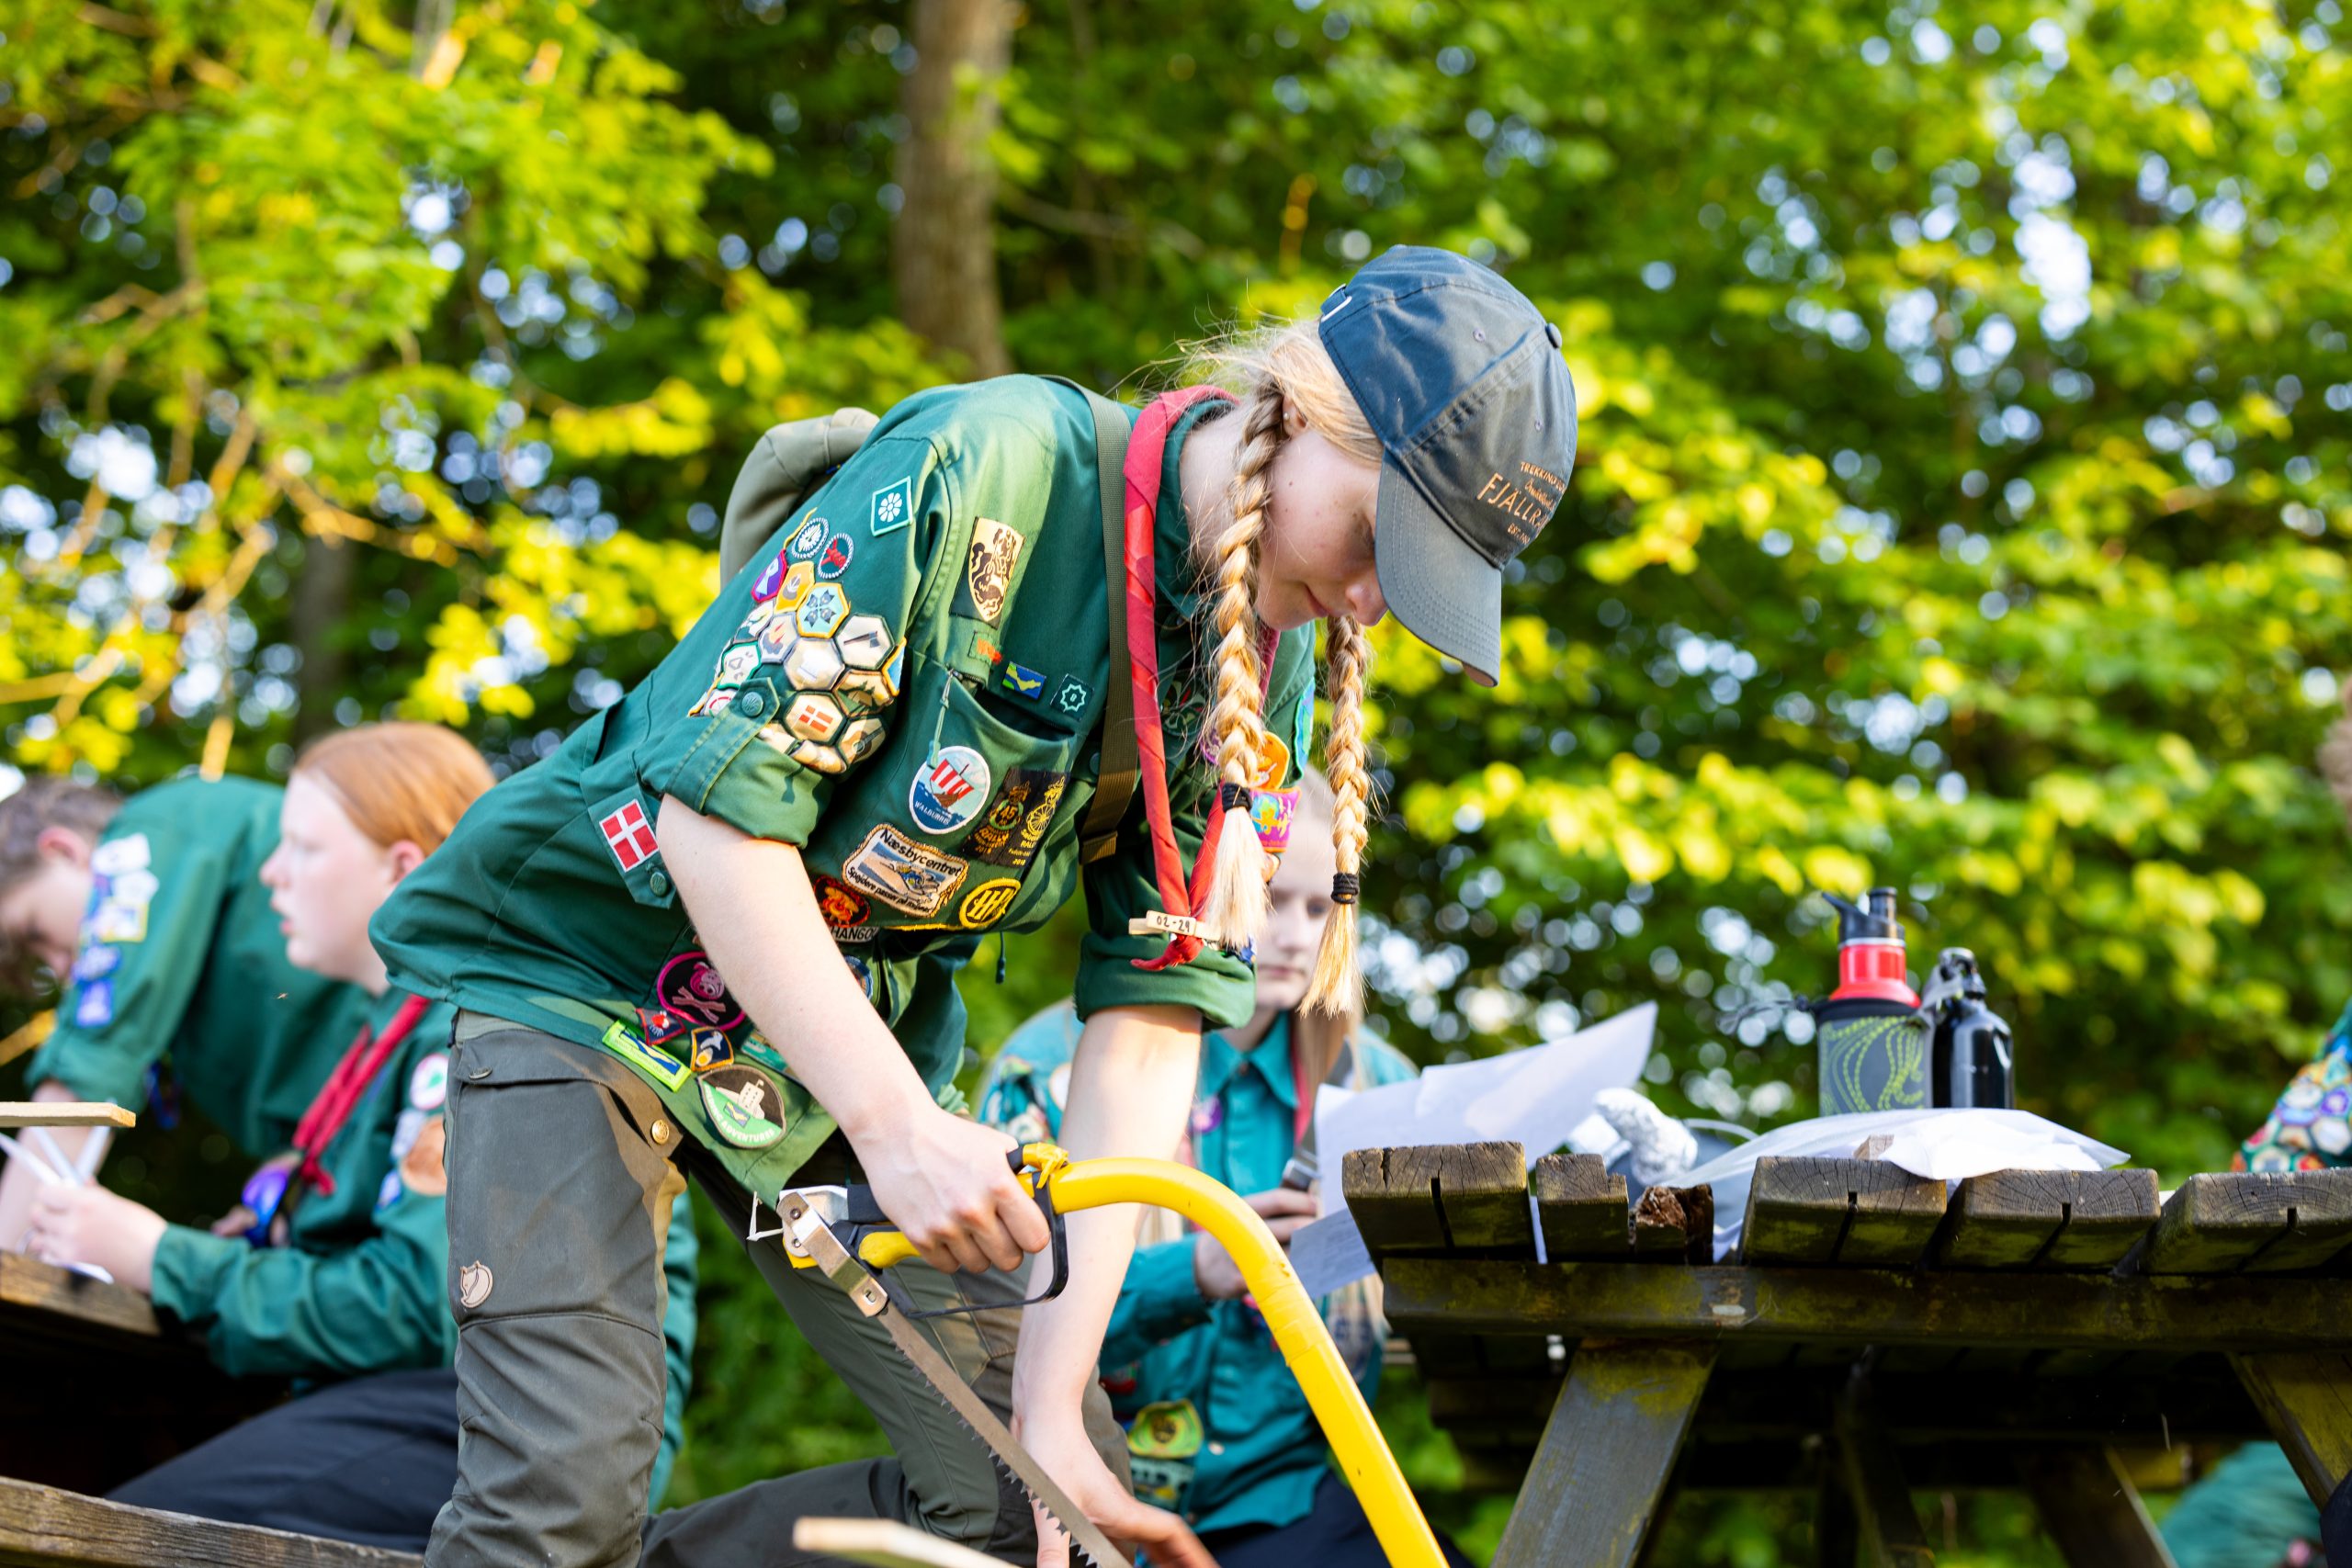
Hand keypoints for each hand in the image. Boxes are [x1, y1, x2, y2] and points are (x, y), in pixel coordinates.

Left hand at [25, 1182, 166, 1292]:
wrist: (155, 1259)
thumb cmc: (143, 1229)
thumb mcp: (118, 1204)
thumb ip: (93, 1194)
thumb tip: (81, 1183)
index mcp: (86, 1202)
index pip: (45, 1193)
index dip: (49, 1193)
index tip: (55, 1195)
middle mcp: (73, 1223)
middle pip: (36, 1214)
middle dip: (45, 1212)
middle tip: (58, 1212)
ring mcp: (69, 1246)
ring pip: (38, 1238)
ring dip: (47, 1234)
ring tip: (64, 1233)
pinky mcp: (70, 1264)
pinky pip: (47, 1256)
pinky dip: (53, 1253)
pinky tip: (69, 1248)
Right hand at [853, 1103, 1049, 1273]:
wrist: (897, 1132)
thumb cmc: (949, 1136)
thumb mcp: (995, 1144)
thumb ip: (1021, 1173)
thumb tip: (1043, 1194)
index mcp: (998, 1184)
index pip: (1035, 1238)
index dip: (1033, 1234)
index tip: (1026, 1228)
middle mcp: (973, 1209)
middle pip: (1009, 1260)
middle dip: (1008, 1246)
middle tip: (997, 1229)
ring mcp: (944, 1226)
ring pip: (979, 1265)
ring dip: (978, 1250)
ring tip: (968, 1226)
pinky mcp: (918, 1237)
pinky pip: (948, 1266)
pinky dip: (950, 1253)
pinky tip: (947, 1230)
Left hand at [1015, 1408, 1215, 1567]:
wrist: (1045, 1413)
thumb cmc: (1051, 1452)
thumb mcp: (1050, 1513)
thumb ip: (1053, 1554)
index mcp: (1123, 1512)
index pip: (1171, 1533)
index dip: (1192, 1553)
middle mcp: (1122, 1508)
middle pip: (1164, 1536)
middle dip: (1180, 1557)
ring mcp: (1110, 1503)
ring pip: (1145, 1533)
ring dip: (1160, 1552)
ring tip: (1167, 1567)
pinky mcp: (1092, 1500)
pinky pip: (1125, 1529)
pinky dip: (1135, 1545)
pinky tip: (1122, 1552)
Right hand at [1192, 1188, 1317, 1299]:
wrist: (1200, 1267)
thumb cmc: (1234, 1235)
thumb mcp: (1244, 1214)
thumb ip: (1274, 1206)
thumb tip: (1313, 1198)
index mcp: (1243, 1209)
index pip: (1278, 1200)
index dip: (1303, 1202)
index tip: (1319, 1205)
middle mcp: (1242, 1231)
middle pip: (1291, 1227)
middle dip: (1315, 1228)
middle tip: (1328, 1230)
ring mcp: (1240, 1257)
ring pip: (1289, 1255)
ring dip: (1311, 1254)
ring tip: (1323, 1250)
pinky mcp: (1241, 1281)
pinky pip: (1278, 1280)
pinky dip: (1297, 1277)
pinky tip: (1310, 1274)